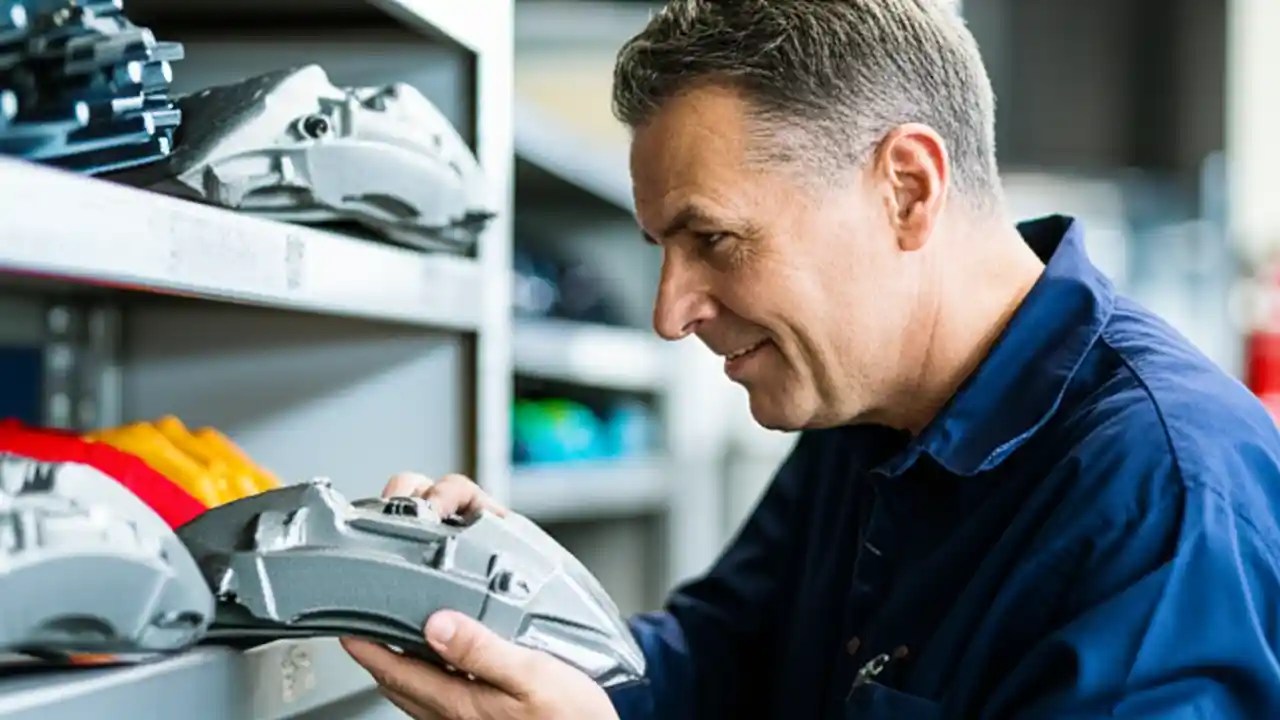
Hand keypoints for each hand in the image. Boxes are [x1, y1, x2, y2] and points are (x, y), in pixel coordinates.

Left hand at [340, 471, 619, 718]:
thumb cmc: (572, 718)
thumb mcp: (531, 673)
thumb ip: (481, 649)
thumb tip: (437, 624)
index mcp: (460, 702)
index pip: (397, 671)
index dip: (368, 649)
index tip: (347, 629)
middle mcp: (456, 719)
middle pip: (400, 686)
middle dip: (378, 658)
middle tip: (363, 630)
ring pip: (418, 697)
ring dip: (401, 670)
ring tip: (395, 642)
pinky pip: (440, 703)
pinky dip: (428, 682)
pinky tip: (444, 669)